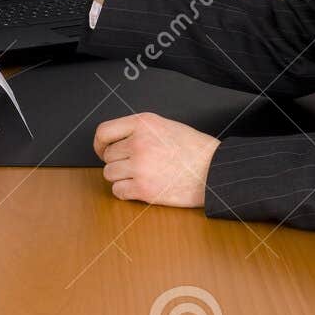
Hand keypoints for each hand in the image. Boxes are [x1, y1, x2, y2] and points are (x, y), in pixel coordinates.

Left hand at [93, 112, 217, 207]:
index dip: (99, 144)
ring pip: (109, 174)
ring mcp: (140, 166)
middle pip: (107, 156)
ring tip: (140, 176)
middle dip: (118, 162)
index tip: (102, 150)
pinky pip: (118, 191)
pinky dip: (125, 191)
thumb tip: (115, 142)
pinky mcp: (144, 189)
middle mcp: (138, 142)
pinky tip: (140, 187)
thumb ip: (139, 130)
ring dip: (120, 177)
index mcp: (143, 123)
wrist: (214, 170)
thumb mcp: (165, 126)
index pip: (104, 132)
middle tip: (135, 165)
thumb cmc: (194, 149)